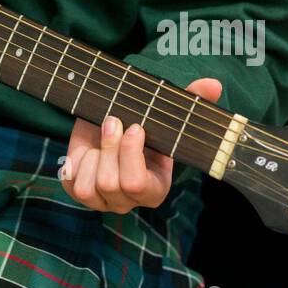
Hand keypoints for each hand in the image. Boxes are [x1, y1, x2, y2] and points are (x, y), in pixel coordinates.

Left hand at [61, 78, 222, 212]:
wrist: (112, 127)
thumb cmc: (142, 123)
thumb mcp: (164, 114)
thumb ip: (191, 99)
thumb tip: (214, 85)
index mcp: (155, 188)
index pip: (138, 184)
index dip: (130, 154)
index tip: (135, 126)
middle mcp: (129, 202)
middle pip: (112, 183)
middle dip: (110, 146)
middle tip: (113, 121)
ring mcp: (103, 201)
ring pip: (90, 187)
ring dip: (93, 154)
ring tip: (102, 133)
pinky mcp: (79, 193)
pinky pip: (73, 184)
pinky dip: (76, 162)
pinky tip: (88, 148)